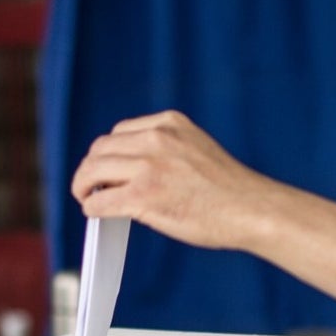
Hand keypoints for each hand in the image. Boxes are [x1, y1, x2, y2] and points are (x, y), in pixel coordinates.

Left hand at [70, 110, 273, 249]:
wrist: (252, 209)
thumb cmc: (228, 189)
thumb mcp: (194, 149)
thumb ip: (164, 151)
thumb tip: (126, 172)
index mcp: (169, 123)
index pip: (119, 132)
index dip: (108, 154)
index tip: (107, 169)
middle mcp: (156, 138)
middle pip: (101, 148)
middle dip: (90, 168)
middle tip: (88, 187)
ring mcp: (149, 166)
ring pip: (93, 170)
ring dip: (83, 186)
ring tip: (87, 198)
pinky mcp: (143, 195)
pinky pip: (100, 200)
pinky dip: (91, 207)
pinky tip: (96, 212)